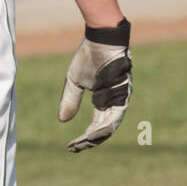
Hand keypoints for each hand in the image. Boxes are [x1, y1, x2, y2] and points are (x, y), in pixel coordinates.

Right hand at [58, 19, 132, 152]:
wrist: (100, 38)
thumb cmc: (89, 57)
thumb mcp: (74, 82)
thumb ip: (71, 100)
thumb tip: (63, 121)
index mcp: (105, 100)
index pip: (97, 124)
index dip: (86, 137)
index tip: (72, 146)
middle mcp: (115, 101)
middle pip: (106, 128)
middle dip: (91, 140)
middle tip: (76, 147)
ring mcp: (121, 96)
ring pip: (112, 123)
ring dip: (97, 135)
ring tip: (83, 142)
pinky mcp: (123, 91)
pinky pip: (116, 112)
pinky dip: (105, 124)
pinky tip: (93, 131)